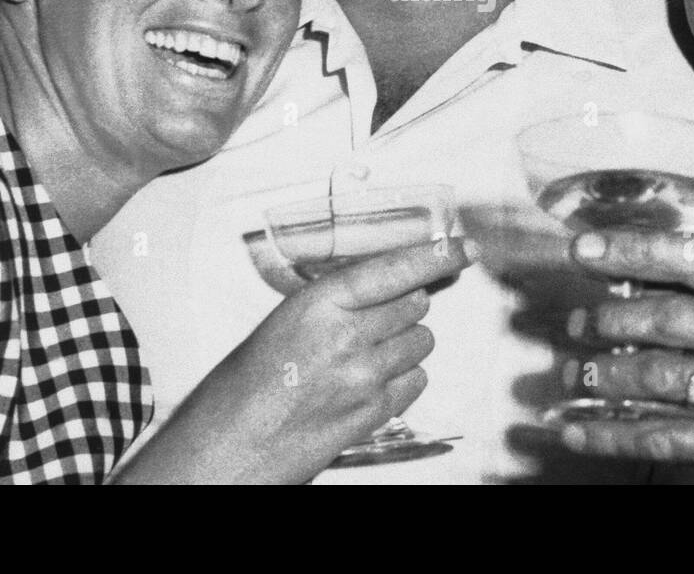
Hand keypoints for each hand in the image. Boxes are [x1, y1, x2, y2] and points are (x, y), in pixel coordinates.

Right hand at [115, 236, 470, 483]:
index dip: (438, 256)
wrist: (228, 444)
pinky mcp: (374, 413)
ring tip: (365, 355)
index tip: (465, 248)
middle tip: (376, 319)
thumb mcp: (286, 321)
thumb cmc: (245, 384)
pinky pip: (416, 380)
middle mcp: (347, 336)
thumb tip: (386, 289)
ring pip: (421, 342)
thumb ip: (337, 302)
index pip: (395, 268)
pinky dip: (403, 377)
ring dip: (405, 343)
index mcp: (318, 303)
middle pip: (415, 304)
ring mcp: (365, 377)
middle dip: (406, 305)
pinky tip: (371, 382)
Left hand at [558, 228, 693, 483]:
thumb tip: (631, 265)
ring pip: (659, 375)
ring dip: (604, 374)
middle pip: (669, 316)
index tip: (582, 250)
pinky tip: (575, 427)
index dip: (633, 251)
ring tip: (576, 370)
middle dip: (610, 319)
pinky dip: (610, 433)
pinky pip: (661, 435)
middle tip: (577, 322)